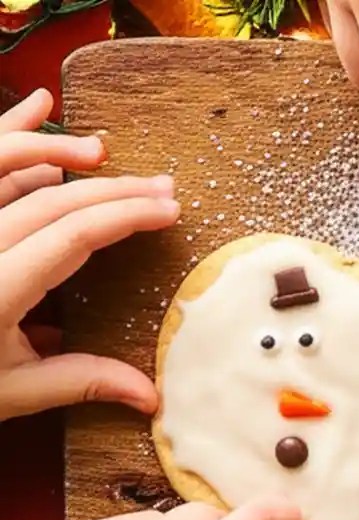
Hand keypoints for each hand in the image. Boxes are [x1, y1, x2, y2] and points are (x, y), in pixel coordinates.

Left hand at [0, 89, 179, 421]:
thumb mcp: (10, 392)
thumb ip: (78, 381)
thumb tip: (149, 395)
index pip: (71, 236)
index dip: (125, 216)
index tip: (167, 211)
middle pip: (52, 200)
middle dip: (115, 190)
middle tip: (163, 188)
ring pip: (4, 166)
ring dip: (56, 151)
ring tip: (103, 150)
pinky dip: (8, 136)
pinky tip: (37, 110)